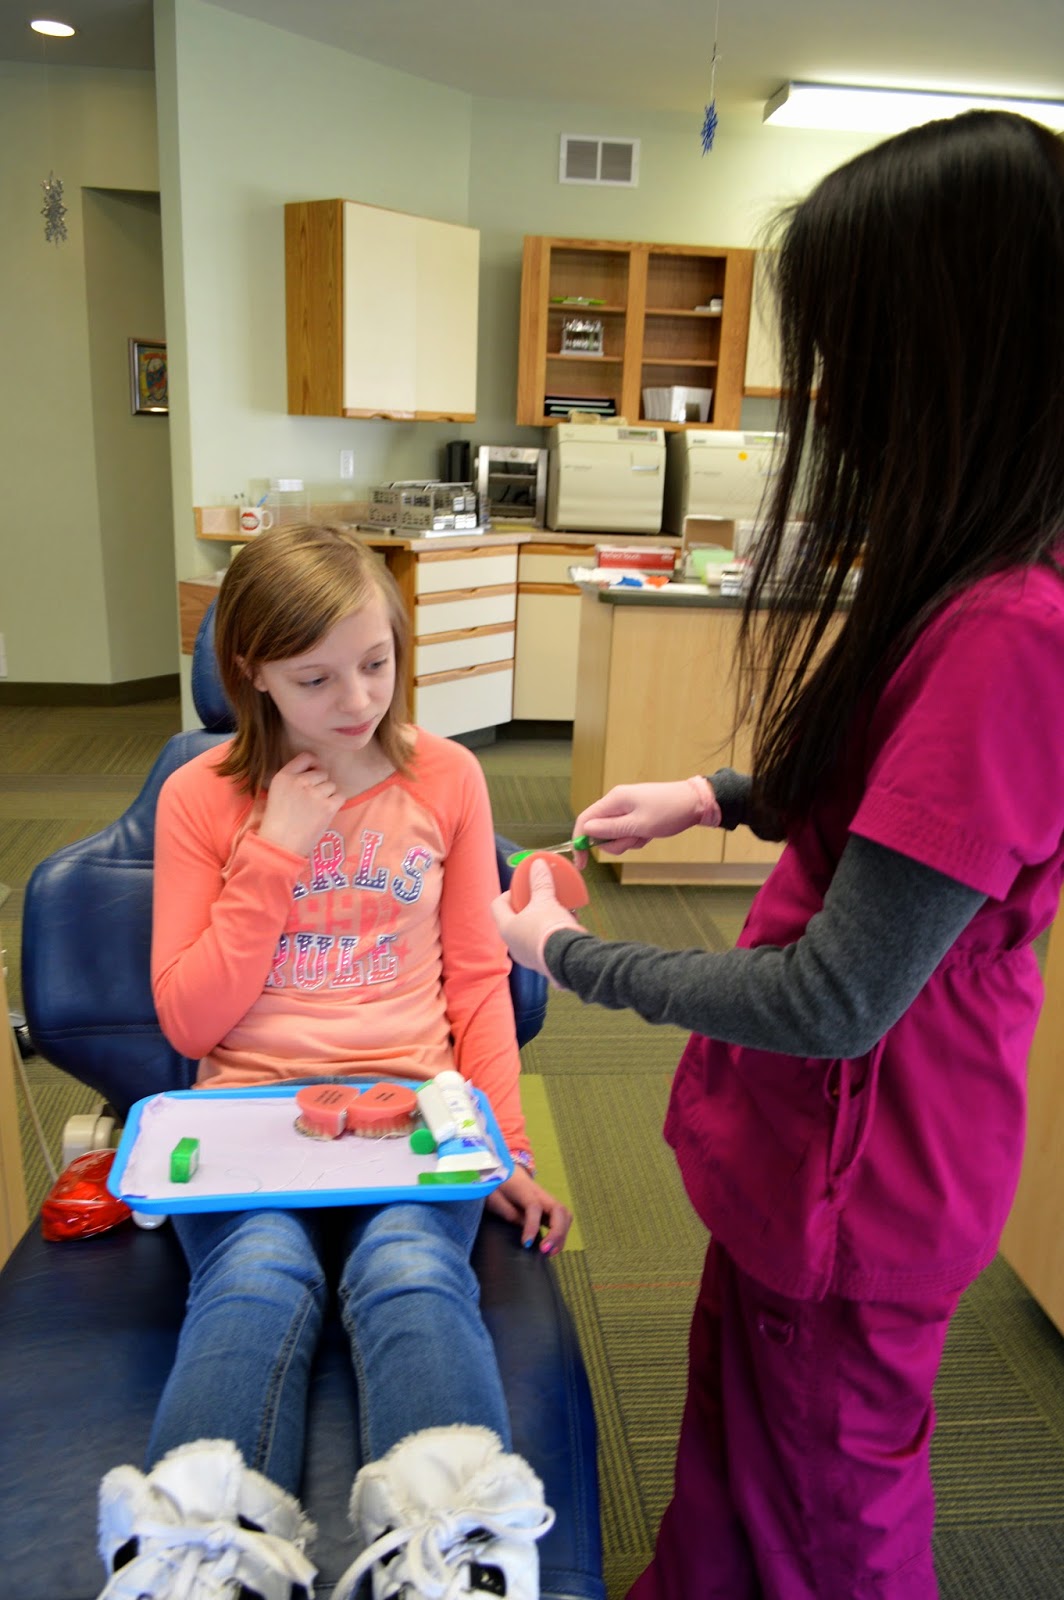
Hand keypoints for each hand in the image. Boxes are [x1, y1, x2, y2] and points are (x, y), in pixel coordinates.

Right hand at [258, 751, 344, 857]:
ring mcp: (315, 793)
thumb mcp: (276, 792)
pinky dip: (335, 805)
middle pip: (322, 773)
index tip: (313, 774)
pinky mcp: (328, 806)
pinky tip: (324, 814)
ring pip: (331, 785)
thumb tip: (315, 769)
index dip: (313, 765)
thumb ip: (292, 779)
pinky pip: (340, 797)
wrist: (281, 845)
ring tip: (314, 810)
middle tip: (310, 801)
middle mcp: (300, 781)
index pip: (307, 757)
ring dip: (327, 795)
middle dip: (320, 784)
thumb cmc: (277, 821)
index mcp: (284, 776)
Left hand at [487, 1164, 572, 1254]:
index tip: (526, 1244)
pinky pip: (562, 1219)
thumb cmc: (497, 1184)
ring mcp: (547, 1200)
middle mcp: (541, 1194)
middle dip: (557, 1233)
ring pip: (565, 1215)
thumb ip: (508, 1212)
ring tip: (550, 1252)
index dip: (532, 1226)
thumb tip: (522, 1226)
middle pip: (559, 1210)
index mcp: (524, 1189)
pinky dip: (561, 1234)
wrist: (504, 1169)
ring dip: (561, 1236)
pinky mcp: (549, 1207)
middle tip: (545, 1250)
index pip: (534, 1207)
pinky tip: (552, 1247)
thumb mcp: (494, 1197)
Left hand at [490, 858, 587, 979]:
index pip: (497, 905)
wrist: (569, 958)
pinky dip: (553, 934)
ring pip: (532, 933)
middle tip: (541, 898)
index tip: (523, 887)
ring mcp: (528, 957)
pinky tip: (568, 926)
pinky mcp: (544, 964)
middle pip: (515, 919)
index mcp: (506, 928)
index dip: (508, 893)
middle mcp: (513, 945)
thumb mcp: (545, 900)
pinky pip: (545, 944)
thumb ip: (540, 882)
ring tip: (558, 911)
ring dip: (543, 921)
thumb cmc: (549, 927)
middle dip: (529, 907)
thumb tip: (537, 863)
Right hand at [573, 777, 719, 861]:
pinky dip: (637, 838)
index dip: (579, 841)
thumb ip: (610, 828)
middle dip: (615, 843)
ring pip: (615, 834)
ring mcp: (627, 808)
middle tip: (634, 841)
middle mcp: (617, 802)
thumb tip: (585, 829)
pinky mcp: (636, 814)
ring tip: (646, 835)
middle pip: (600, 830)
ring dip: (628, 841)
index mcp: (614, 800)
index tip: (582, 862)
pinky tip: (651, 833)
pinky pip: (627, 832)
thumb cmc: (669, 812)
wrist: (695, 803)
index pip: (584, 820)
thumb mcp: (638, 825)